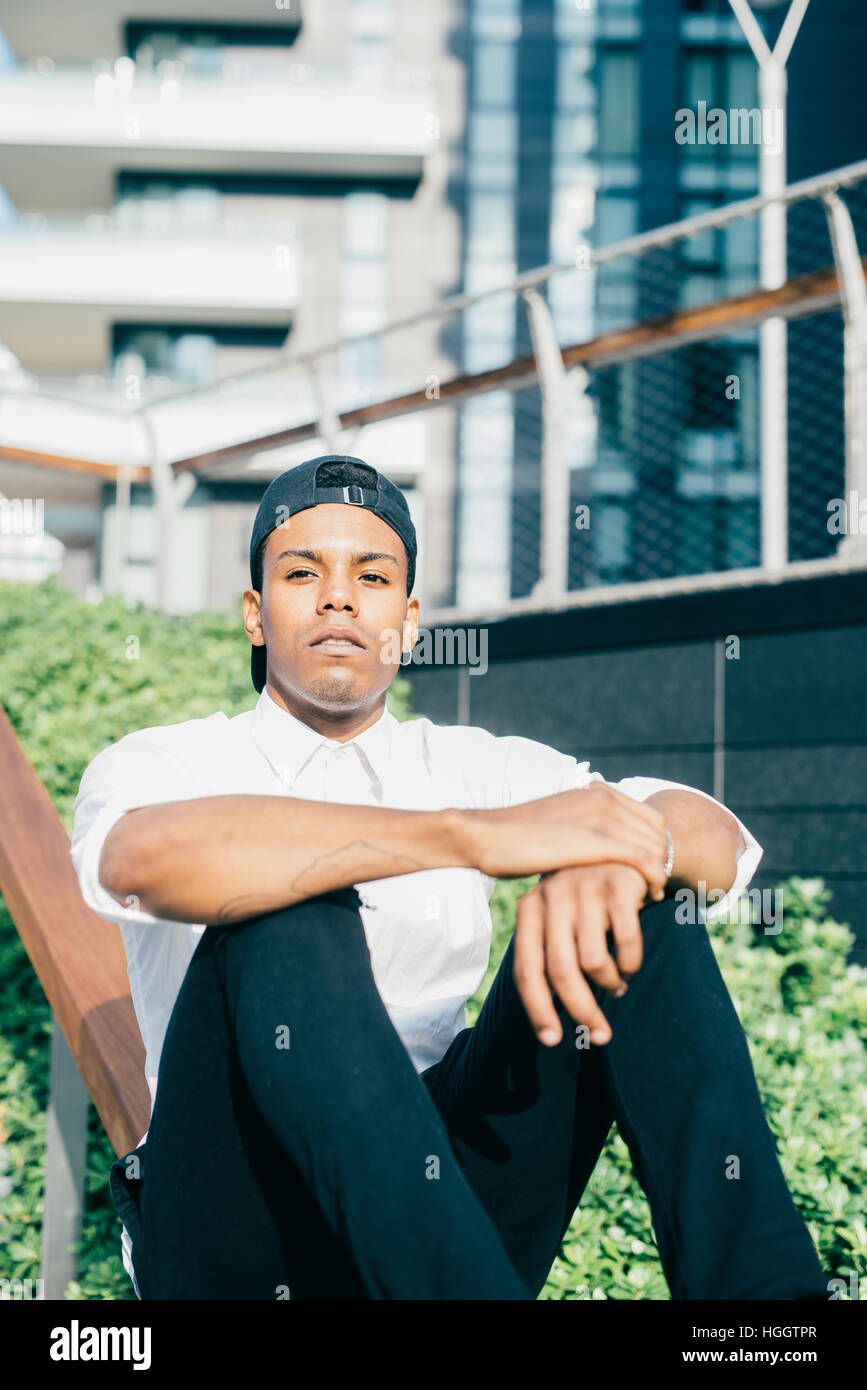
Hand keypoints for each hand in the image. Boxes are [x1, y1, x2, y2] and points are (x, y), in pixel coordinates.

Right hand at [468, 782, 668, 899]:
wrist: (485, 835)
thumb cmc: (512, 837)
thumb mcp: (554, 824)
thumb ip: (576, 827)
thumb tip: (584, 844)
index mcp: (594, 792)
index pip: (647, 816)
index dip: (654, 843)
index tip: (649, 869)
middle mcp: (604, 798)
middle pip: (656, 831)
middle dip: (662, 858)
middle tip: (657, 886)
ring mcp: (602, 818)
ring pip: (655, 846)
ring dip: (660, 872)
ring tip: (653, 896)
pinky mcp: (598, 841)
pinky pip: (644, 860)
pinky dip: (653, 879)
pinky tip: (646, 898)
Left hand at [513, 861, 652, 1048]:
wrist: (619, 846)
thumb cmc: (583, 898)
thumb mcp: (556, 917)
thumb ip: (548, 954)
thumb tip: (547, 1020)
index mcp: (529, 909)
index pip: (526, 969)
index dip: (538, 1009)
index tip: (553, 1040)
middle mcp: (552, 896)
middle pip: (561, 971)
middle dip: (582, 1010)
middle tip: (601, 1035)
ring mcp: (585, 887)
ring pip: (594, 961)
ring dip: (610, 983)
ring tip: (617, 985)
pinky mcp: (619, 883)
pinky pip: (626, 941)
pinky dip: (632, 963)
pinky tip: (632, 965)